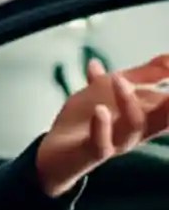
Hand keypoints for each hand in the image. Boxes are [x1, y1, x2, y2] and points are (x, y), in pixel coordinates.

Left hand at [36, 55, 168, 197]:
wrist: (52, 151)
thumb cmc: (87, 118)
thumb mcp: (110, 89)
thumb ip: (135, 76)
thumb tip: (166, 58)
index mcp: (144, 116)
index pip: (168, 102)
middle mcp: (135, 131)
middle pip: (164, 118)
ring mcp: (115, 142)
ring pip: (134, 125)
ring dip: (128, 101)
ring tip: (119, 80)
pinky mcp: (92, 152)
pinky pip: (102, 143)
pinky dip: (102, 126)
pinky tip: (100, 110)